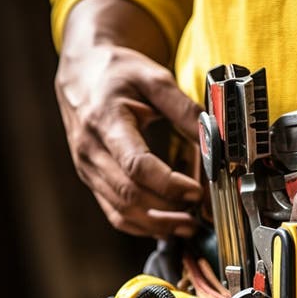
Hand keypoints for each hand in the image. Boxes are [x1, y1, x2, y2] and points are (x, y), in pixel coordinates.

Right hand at [56, 40, 203, 237]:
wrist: (81, 72)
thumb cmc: (117, 72)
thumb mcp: (154, 78)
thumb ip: (185, 110)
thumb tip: (215, 139)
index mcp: (105, 120)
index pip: (136, 165)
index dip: (169, 185)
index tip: (196, 192)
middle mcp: (91, 149)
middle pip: (129, 195)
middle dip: (168, 210)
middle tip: (199, 213)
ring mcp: (88, 168)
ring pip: (121, 211)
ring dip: (157, 224)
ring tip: (188, 225)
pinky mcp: (92, 180)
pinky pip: (115, 214)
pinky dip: (142, 226)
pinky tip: (167, 226)